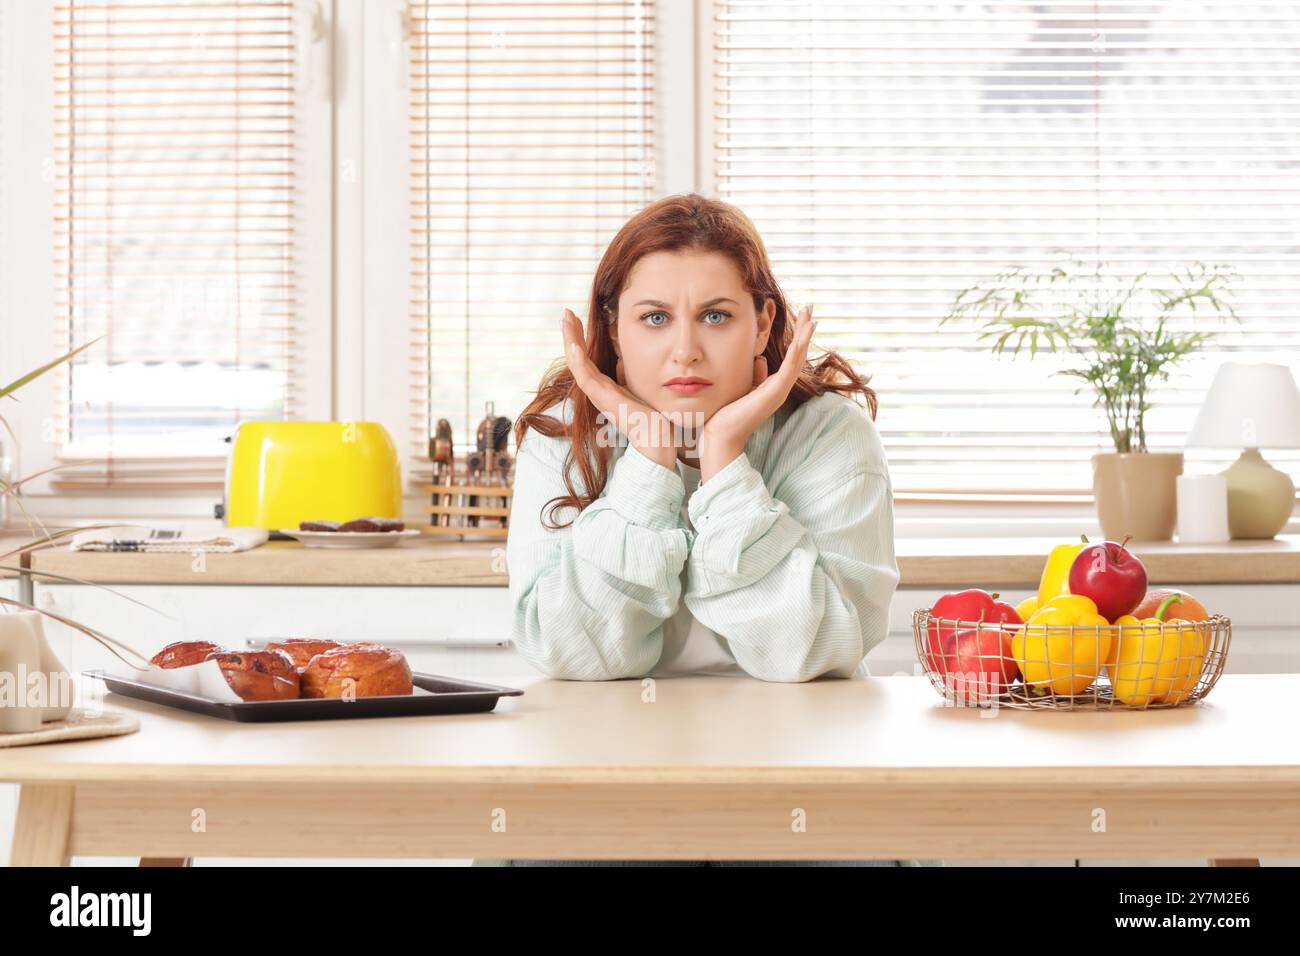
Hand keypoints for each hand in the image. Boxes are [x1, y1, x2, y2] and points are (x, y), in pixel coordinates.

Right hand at [561, 308, 679, 471]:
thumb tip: (622, 360)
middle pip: (578, 359)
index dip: (580, 339)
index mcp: (607, 387)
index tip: (576, 318)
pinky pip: (587, 378)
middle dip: (572, 335)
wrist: (658, 440)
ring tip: (566, 320)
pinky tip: (574, 345)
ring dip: (571, 342)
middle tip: (566, 313)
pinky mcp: (605, 401)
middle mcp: (600, 391)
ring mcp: (600, 396)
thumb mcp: (640, 386)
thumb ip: (629, 374)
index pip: (587, 359)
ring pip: (578, 365)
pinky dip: (579, 361)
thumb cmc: (653, 417)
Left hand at [697, 304, 816, 480]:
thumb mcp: (744, 386)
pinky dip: (798, 350)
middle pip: (798, 354)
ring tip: (812, 316)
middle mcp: (780, 387)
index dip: (797, 336)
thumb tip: (760, 358)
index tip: (802, 317)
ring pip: (797, 358)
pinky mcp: (775, 392)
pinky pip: (790, 367)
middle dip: (804, 331)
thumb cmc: (729, 413)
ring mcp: (779, 390)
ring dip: (805, 336)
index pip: (790, 356)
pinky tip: (804, 334)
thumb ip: (755, 374)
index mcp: (773, 385)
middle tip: (811, 308)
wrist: (722, 434)